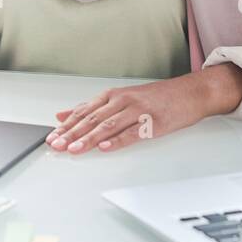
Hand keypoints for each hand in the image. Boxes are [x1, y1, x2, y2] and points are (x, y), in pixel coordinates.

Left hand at [45, 67, 241, 154]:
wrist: (189, 93)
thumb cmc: (156, 98)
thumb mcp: (121, 98)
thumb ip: (92, 107)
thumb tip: (62, 113)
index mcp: (113, 96)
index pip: (84, 111)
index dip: (66, 125)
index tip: (51, 136)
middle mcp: (122, 100)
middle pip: (92, 118)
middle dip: (71, 133)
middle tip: (56, 144)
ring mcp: (138, 110)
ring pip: (108, 125)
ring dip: (88, 138)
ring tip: (74, 148)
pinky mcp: (152, 122)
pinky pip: (132, 133)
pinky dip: (116, 140)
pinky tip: (104, 147)